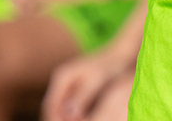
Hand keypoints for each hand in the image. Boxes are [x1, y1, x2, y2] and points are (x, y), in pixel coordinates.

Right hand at [44, 0, 144, 120]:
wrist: (120, 56)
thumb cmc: (111, 65)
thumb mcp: (97, 79)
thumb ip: (83, 96)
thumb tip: (69, 113)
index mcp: (62, 77)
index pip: (50, 105)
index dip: (56, 118)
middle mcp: (61, 82)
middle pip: (53, 109)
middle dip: (61, 119)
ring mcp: (67, 86)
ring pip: (61, 110)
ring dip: (67, 118)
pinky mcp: (75, 91)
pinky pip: (70, 108)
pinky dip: (74, 116)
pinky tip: (86, 119)